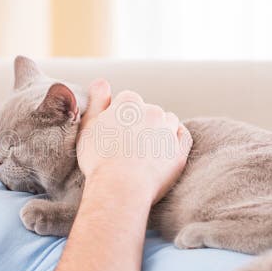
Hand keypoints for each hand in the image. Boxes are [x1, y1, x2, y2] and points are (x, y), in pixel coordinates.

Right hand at [77, 79, 191, 205]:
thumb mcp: (88, 126)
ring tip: (145, 149)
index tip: (115, 132)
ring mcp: (168, 130)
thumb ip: (97, 101)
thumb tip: (102, 82)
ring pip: (167, 121)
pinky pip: (183, 136)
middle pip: (148, 110)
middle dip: (140, 123)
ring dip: (159, 129)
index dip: (120, 117)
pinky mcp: (179, 151)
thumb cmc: (100, 159)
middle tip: (127, 146)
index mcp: (129, 103)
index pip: (127, 101)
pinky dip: (176, 138)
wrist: (120, 188)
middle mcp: (151, 111)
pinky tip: (165, 148)